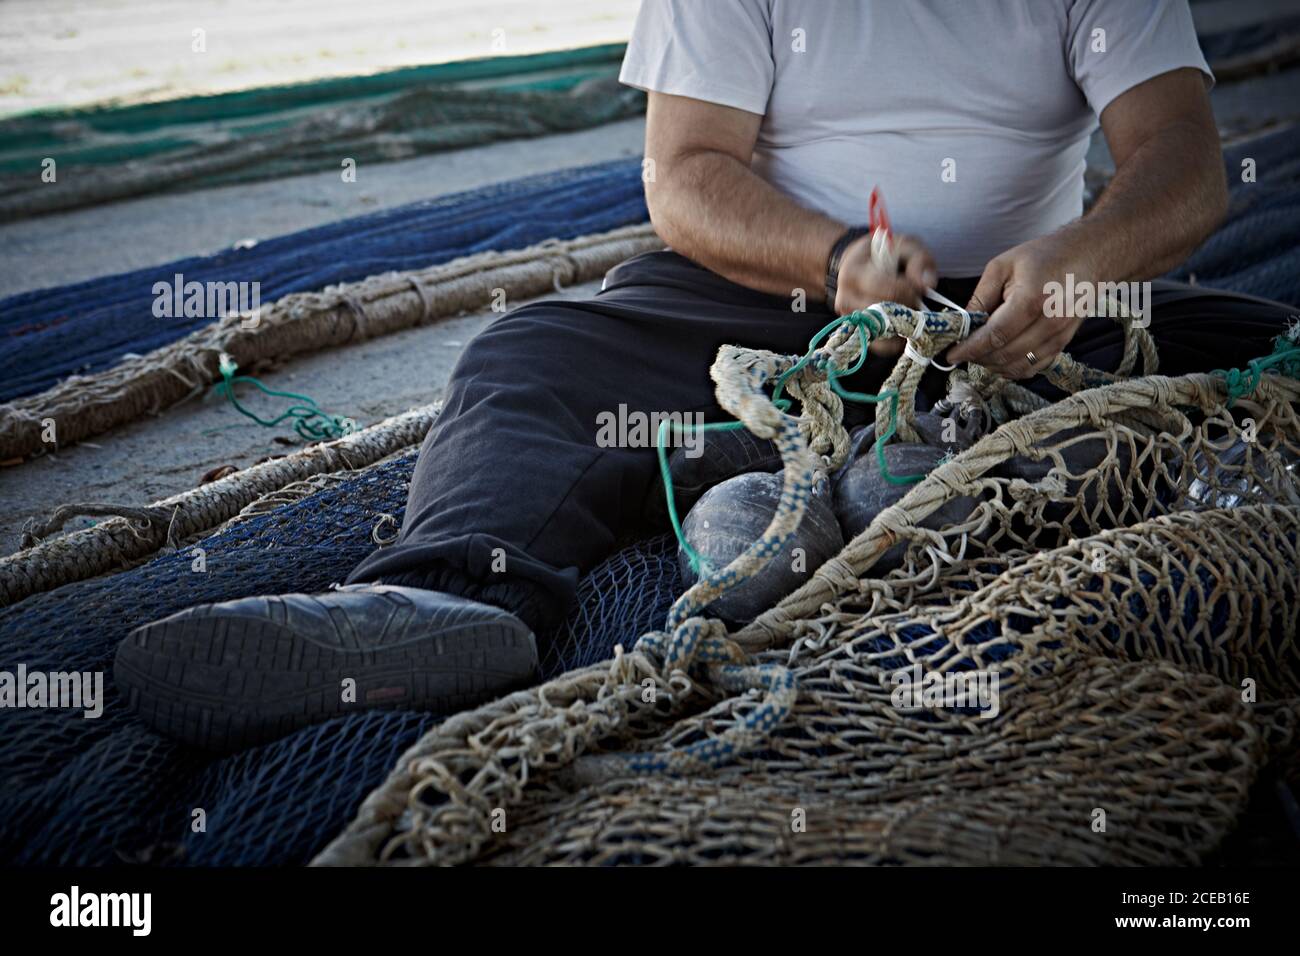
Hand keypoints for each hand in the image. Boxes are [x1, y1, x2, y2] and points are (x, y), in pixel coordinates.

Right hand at [834, 233, 936, 356]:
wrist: (856, 266)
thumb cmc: (884, 256)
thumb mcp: (905, 246)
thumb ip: (919, 260)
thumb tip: (927, 285)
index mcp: (854, 274)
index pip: (889, 292)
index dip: (912, 292)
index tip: (917, 288)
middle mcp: (845, 300)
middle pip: (888, 315)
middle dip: (909, 309)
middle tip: (915, 300)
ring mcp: (850, 321)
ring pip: (886, 333)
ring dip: (905, 325)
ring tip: (909, 311)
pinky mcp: (857, 335)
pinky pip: (883, 347)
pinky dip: (899, 340)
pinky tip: (905, 326)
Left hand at [946, 233, 1090, 378]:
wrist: (1088, 255)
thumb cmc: (1043, 256)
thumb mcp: (1002, 266)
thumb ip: (980, 297)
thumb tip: (961, 325)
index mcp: (1032, 299)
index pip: (994, 336)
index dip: (969, 349)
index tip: (950, 355)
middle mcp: (1050, 322)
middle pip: (1005, 355)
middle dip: (978, 358)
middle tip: (962, 351)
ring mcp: (1061, 336)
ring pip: (1019, 366)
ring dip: (993, 365)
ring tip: (979, 353)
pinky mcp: (1065, 343)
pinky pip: (1034, 368)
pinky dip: (1013, 369)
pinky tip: (1000, 358)